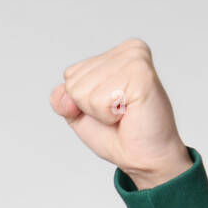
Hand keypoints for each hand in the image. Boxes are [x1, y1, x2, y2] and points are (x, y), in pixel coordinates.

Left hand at [49, 38, 191, 188]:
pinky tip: (130, 113)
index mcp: (115, 54)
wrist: (144, 157)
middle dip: (89, 108)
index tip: (108, 109)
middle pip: (73, 82)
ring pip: (83, 91)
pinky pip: (99, 100)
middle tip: (118, 114)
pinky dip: (109, 116)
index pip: (70, 75)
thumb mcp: (79, 115)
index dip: (81, 102)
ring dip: (100, 113)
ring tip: (124, 114)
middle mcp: (128, 50)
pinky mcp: (141, 74)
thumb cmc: (118, 135)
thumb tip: (62, 92)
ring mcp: (136, 59)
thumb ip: (63, 99)